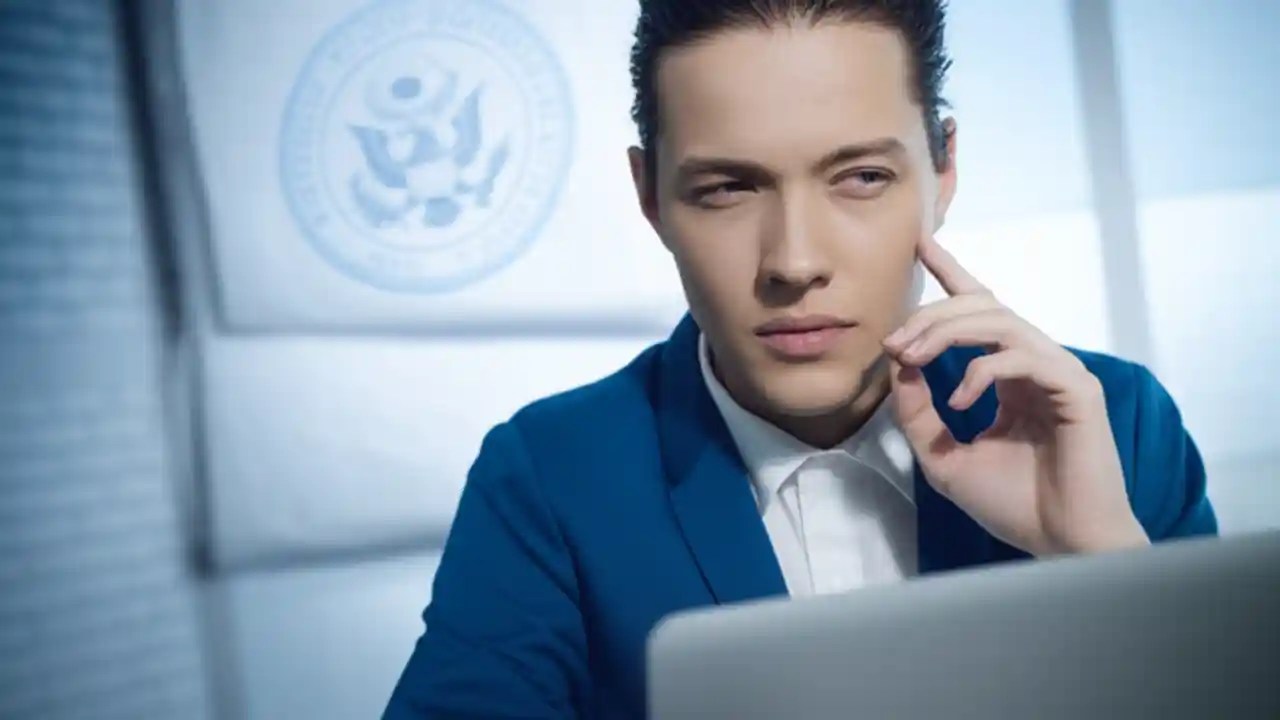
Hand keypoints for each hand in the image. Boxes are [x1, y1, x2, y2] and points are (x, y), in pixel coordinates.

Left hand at [883, 235, 1148, 556]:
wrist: (1061, 546)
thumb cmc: (1014, 505)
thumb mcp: (944, 455)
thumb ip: (917, 411)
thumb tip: (897, 364)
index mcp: (1010, 375)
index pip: (980, 310)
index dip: (952, 272)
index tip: (920, 243)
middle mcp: (1037, 365)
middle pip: (982, 308)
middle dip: (930, 315)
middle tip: (893, 340)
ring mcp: (1060, 373)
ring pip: (1000, 321)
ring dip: (947, 332)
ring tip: (912, 357)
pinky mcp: (1078, 390)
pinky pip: (1024, 357)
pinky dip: (983, 371)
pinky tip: (959, 400)